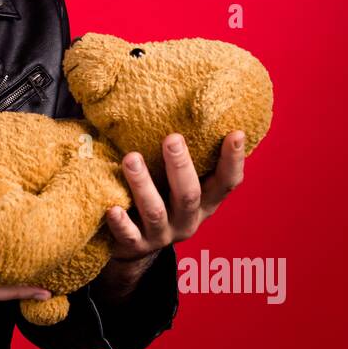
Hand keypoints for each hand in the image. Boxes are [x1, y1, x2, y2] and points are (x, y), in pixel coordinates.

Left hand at [93, 130, 246, 303]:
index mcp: (205, 202)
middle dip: (180, 166)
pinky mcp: (136, 246)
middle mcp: (188, 220)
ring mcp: (162, 235)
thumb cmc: (159, 196)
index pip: (227, 183)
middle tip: (171, 138)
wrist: (134, 245)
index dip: (233, 161)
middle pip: (189, 195)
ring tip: (130, 159)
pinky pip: (129, 235)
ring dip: (143, 184)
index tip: (236, 133)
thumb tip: (181, 102)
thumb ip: (182, 157)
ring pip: (155, 211)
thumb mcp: (176, 181)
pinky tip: (112, 208)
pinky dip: (121, 222)